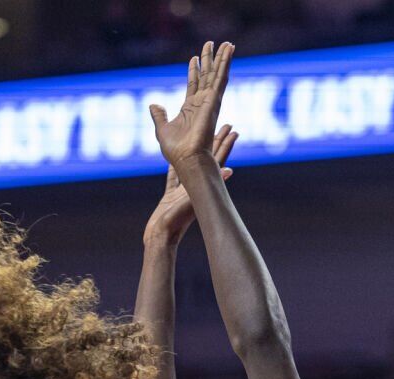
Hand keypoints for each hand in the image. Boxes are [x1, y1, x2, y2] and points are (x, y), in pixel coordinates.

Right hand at [144, 125, 237, 245]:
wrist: (160, 236)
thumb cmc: (174, 222)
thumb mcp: (191, 201)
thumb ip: (207, 187)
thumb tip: (229, 171)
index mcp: (201, 184)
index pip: (217, 160)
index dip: (225, 145)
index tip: (233, 130)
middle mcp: (195, 185)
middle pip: (209, 158)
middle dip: (217, 141)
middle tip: (227, 126)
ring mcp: (183, 190)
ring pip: (192, 163)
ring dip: (199, 149)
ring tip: (204, 135)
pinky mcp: (170, 194)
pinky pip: (173, 174)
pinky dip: (175, 164)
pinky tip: (174, 155)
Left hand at [149, 41, 234, 166]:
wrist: (186, 159)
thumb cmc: (176, 150)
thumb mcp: (162, 129)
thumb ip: (159, 116)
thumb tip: (154, 104)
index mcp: (190, 108)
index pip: (193, 84)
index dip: (194, 71)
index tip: (194, 58)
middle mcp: (202, 103)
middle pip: (207, 76)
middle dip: (209, 60)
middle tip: (210, 43)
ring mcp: (210, 100)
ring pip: (217, 74)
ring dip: (222, 58)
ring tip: (227, 43)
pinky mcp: (214, 100)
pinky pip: (221, 78)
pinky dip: (225, 63)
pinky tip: (229, 51)